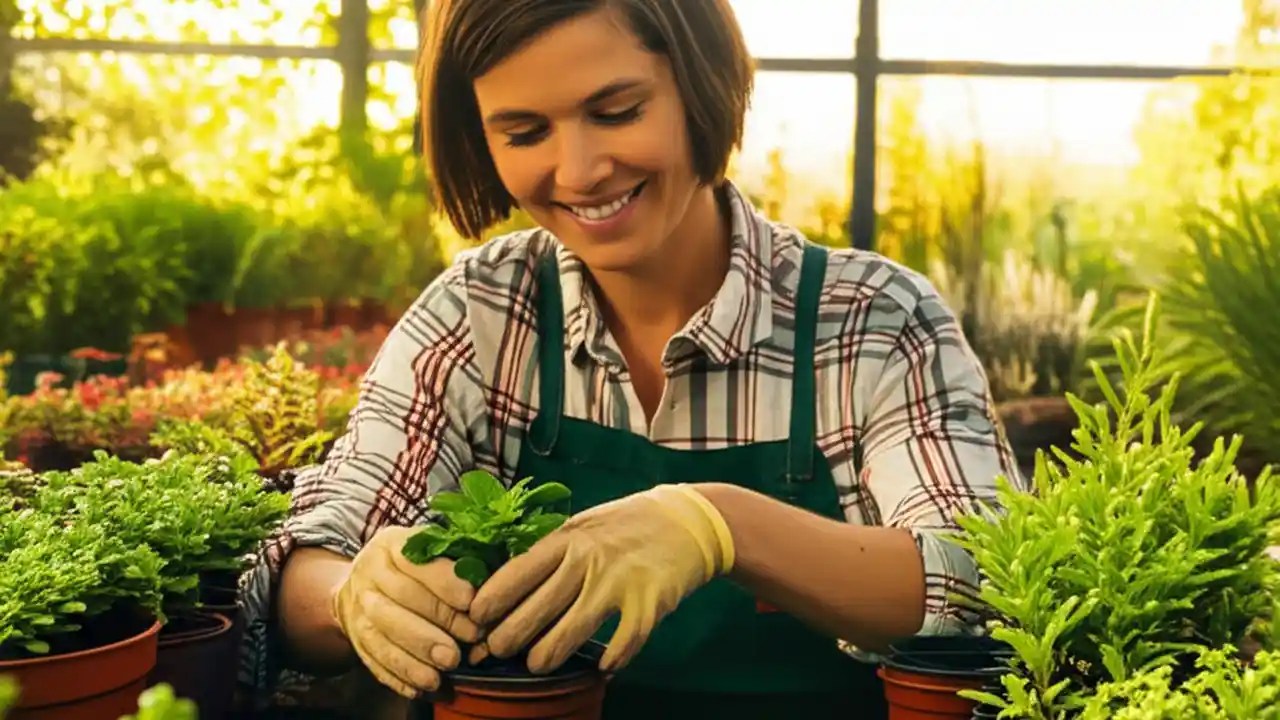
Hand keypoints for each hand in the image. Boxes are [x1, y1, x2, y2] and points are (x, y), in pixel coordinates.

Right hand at [331, 525, 485, 698]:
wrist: (361, 582)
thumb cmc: (411, 567)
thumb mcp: (429, 551)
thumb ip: (455, 560)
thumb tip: (489, 580)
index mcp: (391, 546)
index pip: (416, 561)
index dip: (444, 582)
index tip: (470, 600)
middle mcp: (369, 574)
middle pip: (402, 598)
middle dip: (439, 621)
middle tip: (470, 639)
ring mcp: (358, 608)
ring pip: (383, 632)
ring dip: (415, 654)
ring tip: (443, 670)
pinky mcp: (355, 638)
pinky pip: (373, 659)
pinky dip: (397, 675)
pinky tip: (419, 687)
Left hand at [467, 484, 734, 674]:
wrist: (688, 520)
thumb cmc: (627, 524)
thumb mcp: (584, 524)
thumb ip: (553, 549)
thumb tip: (509, 578)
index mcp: (568, 538)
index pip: (519, 572)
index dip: (491, 599)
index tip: (474, 618)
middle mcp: (589, 560)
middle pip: (538, 608)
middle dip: (509, 635)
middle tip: (494, 650)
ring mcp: (619, 583)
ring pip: (571, 631)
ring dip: (548, 654)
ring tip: (536, 664)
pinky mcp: (649, 604)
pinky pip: (622, 643)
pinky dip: (610, 659)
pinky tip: (601, 666)